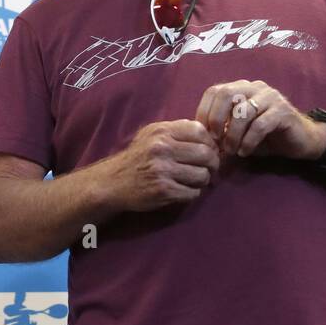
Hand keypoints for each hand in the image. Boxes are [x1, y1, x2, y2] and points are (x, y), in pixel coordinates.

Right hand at [99, 118, 220, 212]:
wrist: (113, 182)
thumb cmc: (137, 158)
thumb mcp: (152, 135)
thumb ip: (177, 131)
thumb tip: (209, 136)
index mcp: (161, 131)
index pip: (200, 131)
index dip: (209, 142)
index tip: (208, 151)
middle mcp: (162, 148)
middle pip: (206, 154)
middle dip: (212, 164)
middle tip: (209, 169)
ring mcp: (163, 170)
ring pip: (202, 175)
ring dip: (203, 180)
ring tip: (195, 181)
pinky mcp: (163, 190)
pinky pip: (193, 192)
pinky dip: (192, 193)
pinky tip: (183, 190)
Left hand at [194, 79, 325, 159]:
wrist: (299, 141)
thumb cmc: (264, 137)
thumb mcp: (237, 132)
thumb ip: (220, 128)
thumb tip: (197, 136)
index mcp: (241, 88)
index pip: (215, 90)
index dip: (204, 111)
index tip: (202, 134)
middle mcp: (255, 87)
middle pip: (226, 94)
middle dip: (215, 119)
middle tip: (215, 140)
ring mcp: (270, 97)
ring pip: (242, 111)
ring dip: (232, 135)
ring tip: (231, 151)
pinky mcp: (283, 112)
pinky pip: (259, 125)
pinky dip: (248, 141)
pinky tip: (244, 152)